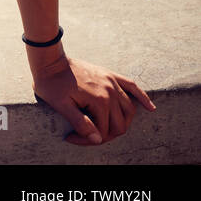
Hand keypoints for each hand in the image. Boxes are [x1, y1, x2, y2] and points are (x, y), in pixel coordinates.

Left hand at [31, 54, 155, 145]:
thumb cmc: (51, 84)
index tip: (71, 137)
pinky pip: (132, 86)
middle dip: (105, 134)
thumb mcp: (61, 105)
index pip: (104, 131)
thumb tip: (97, 138)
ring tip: (106, 129)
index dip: (89, 139)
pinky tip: (150, 108)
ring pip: (129, 110)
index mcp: (100, 101)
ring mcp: (112, 82)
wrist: (49, 61)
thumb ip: (80, 123)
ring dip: (121, 123)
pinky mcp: (110, 75)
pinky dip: (143, 98)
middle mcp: (111, 91)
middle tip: (86, 135)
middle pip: (120, 124)